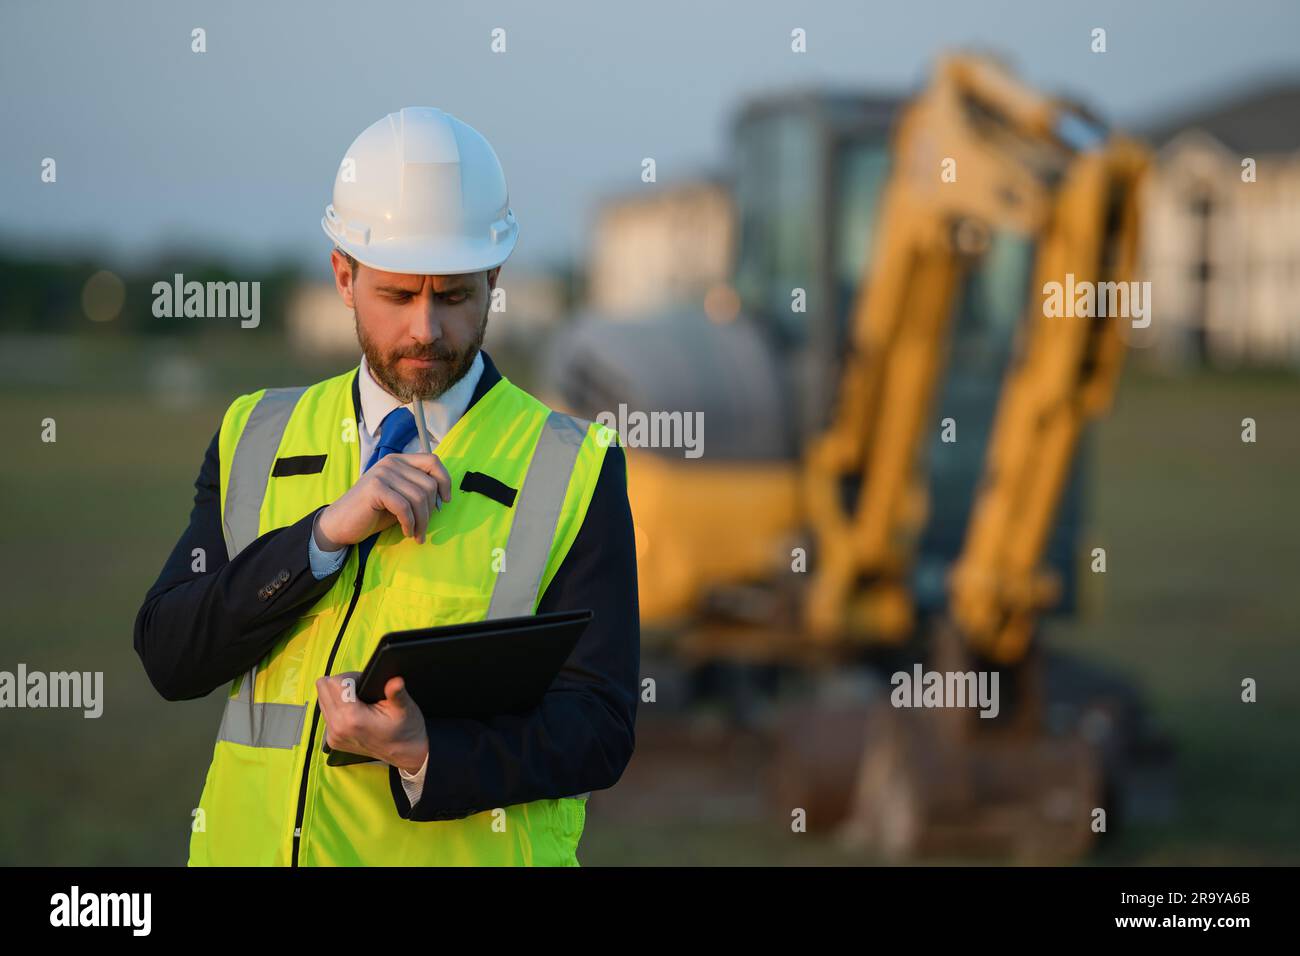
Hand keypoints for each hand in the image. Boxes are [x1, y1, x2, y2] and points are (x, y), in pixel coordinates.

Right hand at [314, 453, 451, 547]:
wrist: (340, 524)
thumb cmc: (373, 513)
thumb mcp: (400, 497)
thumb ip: (417, 490)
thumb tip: (444, 497)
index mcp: (399, 460)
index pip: (432, 461)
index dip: (444, 481)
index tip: (444, 501)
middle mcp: (391, 462)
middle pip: (429, 484)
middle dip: (431, 511)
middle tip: (424, 529)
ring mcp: (382, 473)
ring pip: (418, 497)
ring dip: (422, 521)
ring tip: (417, 534)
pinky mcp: (375, 488)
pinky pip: (404, 507)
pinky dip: (410, 523)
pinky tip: (407, 532)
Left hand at [316, 673, 429, 772]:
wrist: (405, 753)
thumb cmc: (405, 728)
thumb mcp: (404, 708)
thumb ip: (396, 693)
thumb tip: (396, 681)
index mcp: (352, 719)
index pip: (334, 682)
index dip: (351, 677)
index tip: (365, 683)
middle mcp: (337, 728)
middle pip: (323, 688)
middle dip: (341, 683)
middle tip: (360, 690)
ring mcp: (333, 736)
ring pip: (321, 699)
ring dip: (337, 695)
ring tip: (358, 701)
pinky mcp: (332, 740)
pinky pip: (326, 713)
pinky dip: (337, 707)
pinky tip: (354, 712)